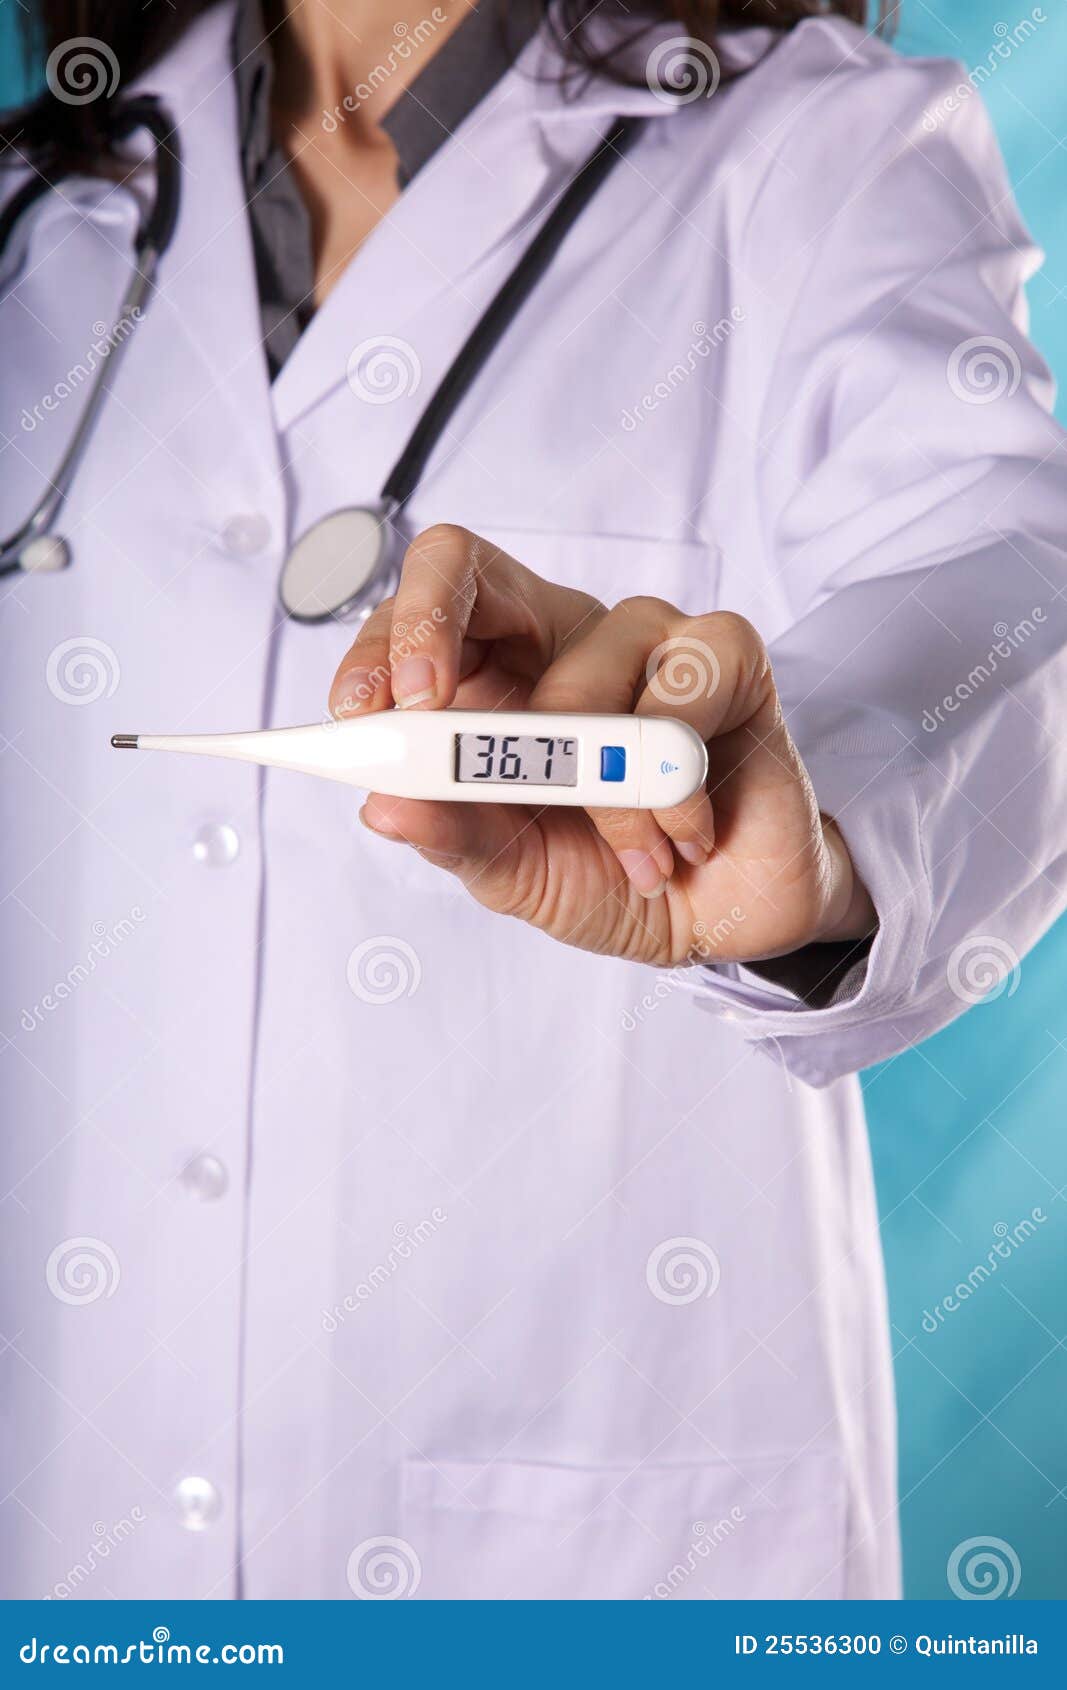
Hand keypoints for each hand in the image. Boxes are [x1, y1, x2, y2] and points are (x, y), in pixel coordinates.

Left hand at [329, 525, 875, 967]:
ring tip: (632, 857)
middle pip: (463, 560)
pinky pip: (680, 687)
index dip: (380, 646)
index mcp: (494, 679)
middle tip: (425, 707)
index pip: (416, 616)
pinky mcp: (724, 655)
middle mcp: (559, 640)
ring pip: (583, 663)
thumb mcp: (517, 871)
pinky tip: (684, 834)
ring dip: (597, 786)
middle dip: (427, 626)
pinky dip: (673, 783)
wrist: (723, 918)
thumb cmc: (613, 878)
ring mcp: (642, 639)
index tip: (362, 715)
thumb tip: (381, 805)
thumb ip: (455, 834)